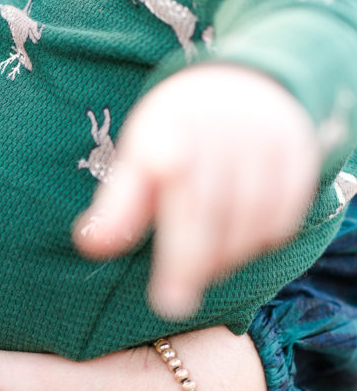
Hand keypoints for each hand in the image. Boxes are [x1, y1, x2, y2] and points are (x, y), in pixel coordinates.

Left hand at [74, 64, 320, 318]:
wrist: (244, 85)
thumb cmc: (177, 137)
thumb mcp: (139, 160)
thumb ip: (118, 206)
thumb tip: (90, 246)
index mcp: (170, 127)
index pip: (166, 151)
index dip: (165, 162)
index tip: (165, 167)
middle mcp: (220, 129)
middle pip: (207, 206)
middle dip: (187, 262)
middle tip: (171, 304)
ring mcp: (264, 141)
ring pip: (248, 217)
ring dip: (225, 258)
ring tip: (205, 275)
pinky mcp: (298, 156)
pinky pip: (284, 215)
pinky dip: (263, 241)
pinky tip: (241, 249)